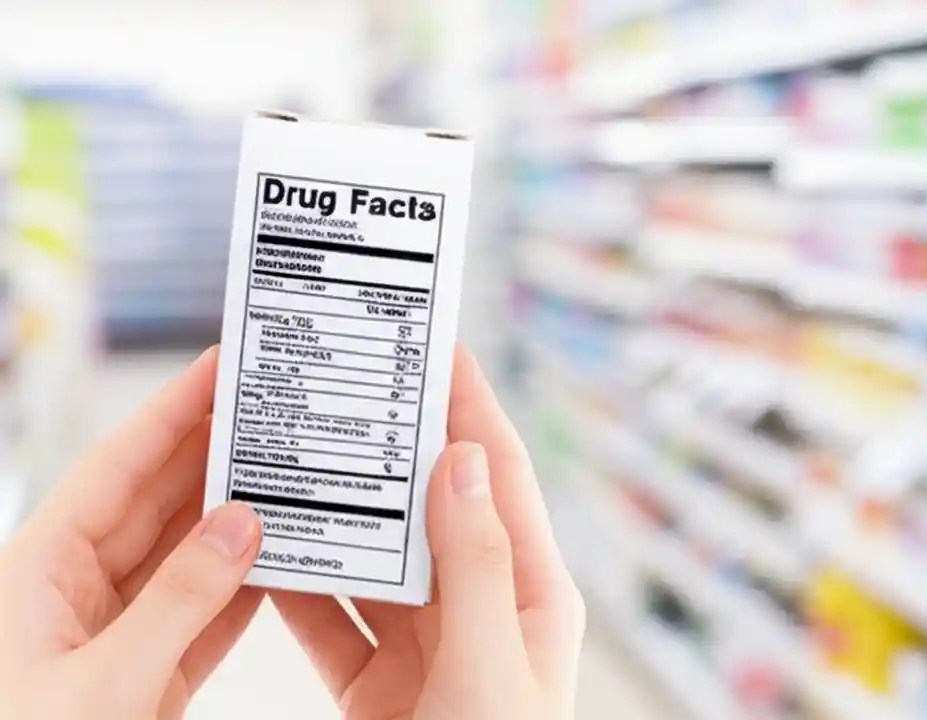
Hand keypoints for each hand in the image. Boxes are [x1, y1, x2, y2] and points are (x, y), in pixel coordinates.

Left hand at [0, 347, 264, 718]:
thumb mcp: (104, 685)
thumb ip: (180, 601)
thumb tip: (242, 525)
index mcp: (38, 572)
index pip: (117, 470)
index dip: (171, 412)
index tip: (223, 366)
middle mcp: (74, 592)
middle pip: (156, 501)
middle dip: (215, 453)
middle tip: (276, 409)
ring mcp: (113, 634)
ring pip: (185, 555)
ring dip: (238, 517)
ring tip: (296, 473)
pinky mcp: (145, 676)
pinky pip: (203, 612)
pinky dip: (246, 585)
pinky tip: (285, 558)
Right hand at [272, 348, 584, 719]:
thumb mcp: (490, 665)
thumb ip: (475, 566)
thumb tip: (462, 459)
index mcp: (531, 597)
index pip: (502, 481)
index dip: (474, 411)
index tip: (440, 350)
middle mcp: (481, 612)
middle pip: (431, 513)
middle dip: (388, 455)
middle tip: (346, 391)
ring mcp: (429, 649)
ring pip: (374, 564)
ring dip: (335, 518)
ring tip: (291, 460)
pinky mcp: (377, 686)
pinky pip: (330, 622)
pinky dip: (298, 588)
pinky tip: (268, 552)